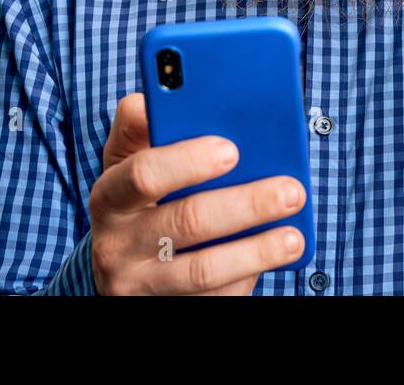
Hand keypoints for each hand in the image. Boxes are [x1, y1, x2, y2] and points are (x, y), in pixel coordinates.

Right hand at [87, 92, 307, 294]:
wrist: (121, 265)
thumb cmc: (138, 195)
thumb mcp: (129, 158)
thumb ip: (142, 122)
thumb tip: (158, 92)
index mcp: (109, 195)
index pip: (143, 174)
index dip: (188, 161)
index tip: (232, 149)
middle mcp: (116, 243)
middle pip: (186, 222)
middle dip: (245, 204)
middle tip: (291, 190)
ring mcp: (140, 285)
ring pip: (204, 271)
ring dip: (257, 251)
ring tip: (294, 235)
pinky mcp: (166, 310)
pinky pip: (213, 298)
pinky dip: (248, 277)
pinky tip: (273, 258)